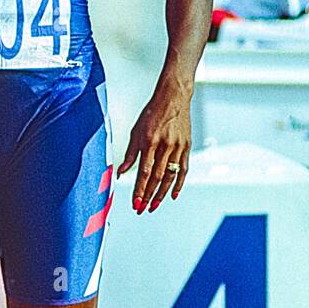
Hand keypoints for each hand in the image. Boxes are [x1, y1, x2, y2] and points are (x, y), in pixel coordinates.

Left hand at [116, 86, 190, 212]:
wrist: (173, 98)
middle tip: (141, 209)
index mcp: (150, 142)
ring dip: (161, 194)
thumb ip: (130, 154)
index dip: (139, 190)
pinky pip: (184, 170)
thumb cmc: (152, 113)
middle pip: (157, 178)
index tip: (135, 203)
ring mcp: (178, 147)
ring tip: (154, 206)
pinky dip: (178, 184)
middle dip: (148, 196)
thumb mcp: (136, 131)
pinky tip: (173, 195)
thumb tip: (121, 173)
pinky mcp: (187, 147)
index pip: (144, 172)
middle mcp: (165, 146)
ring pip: (170, 177)